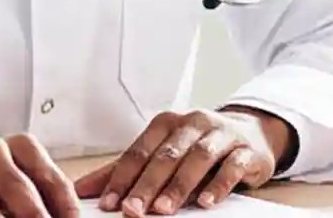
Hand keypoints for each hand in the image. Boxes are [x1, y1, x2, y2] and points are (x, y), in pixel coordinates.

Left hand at [74, 109, 294, 215]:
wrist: (250, 133)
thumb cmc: (197, 145)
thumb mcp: (161, 152)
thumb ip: (124, 170)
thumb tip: (82, 189)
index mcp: (167, 123)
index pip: (140, 150)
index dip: (122, 178)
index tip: (109, 204)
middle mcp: (192, 123)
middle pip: (166, 155)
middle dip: (147, 185)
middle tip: (132, 211)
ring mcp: (221, 134)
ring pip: (198, 158)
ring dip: (179, 185)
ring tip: (164, 209)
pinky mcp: (246, 150)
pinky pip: (232, 166)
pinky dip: (218, 184)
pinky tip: (207, 202)